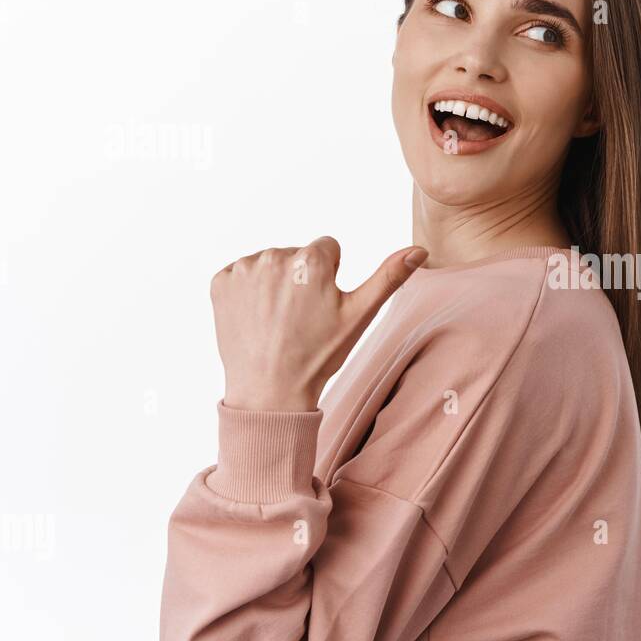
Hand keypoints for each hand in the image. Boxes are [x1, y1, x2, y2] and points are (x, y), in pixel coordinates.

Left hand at [211, 235, 427, 410]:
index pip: (328, 249)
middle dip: (300, 278)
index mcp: (310, 260)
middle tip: (300, 318)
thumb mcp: (359, 316)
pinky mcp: (220, 282)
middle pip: (297, 254)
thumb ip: (389, 276)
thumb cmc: (318, 355)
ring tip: (278, 320)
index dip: (329, 278)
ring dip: (274, 284)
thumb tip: (419, 249)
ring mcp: (244, 269)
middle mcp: (274, 256)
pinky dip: (248, 292)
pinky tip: (256, 318)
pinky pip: (241, 275)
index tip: (321, 307)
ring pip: (269, 263)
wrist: (269, 391)